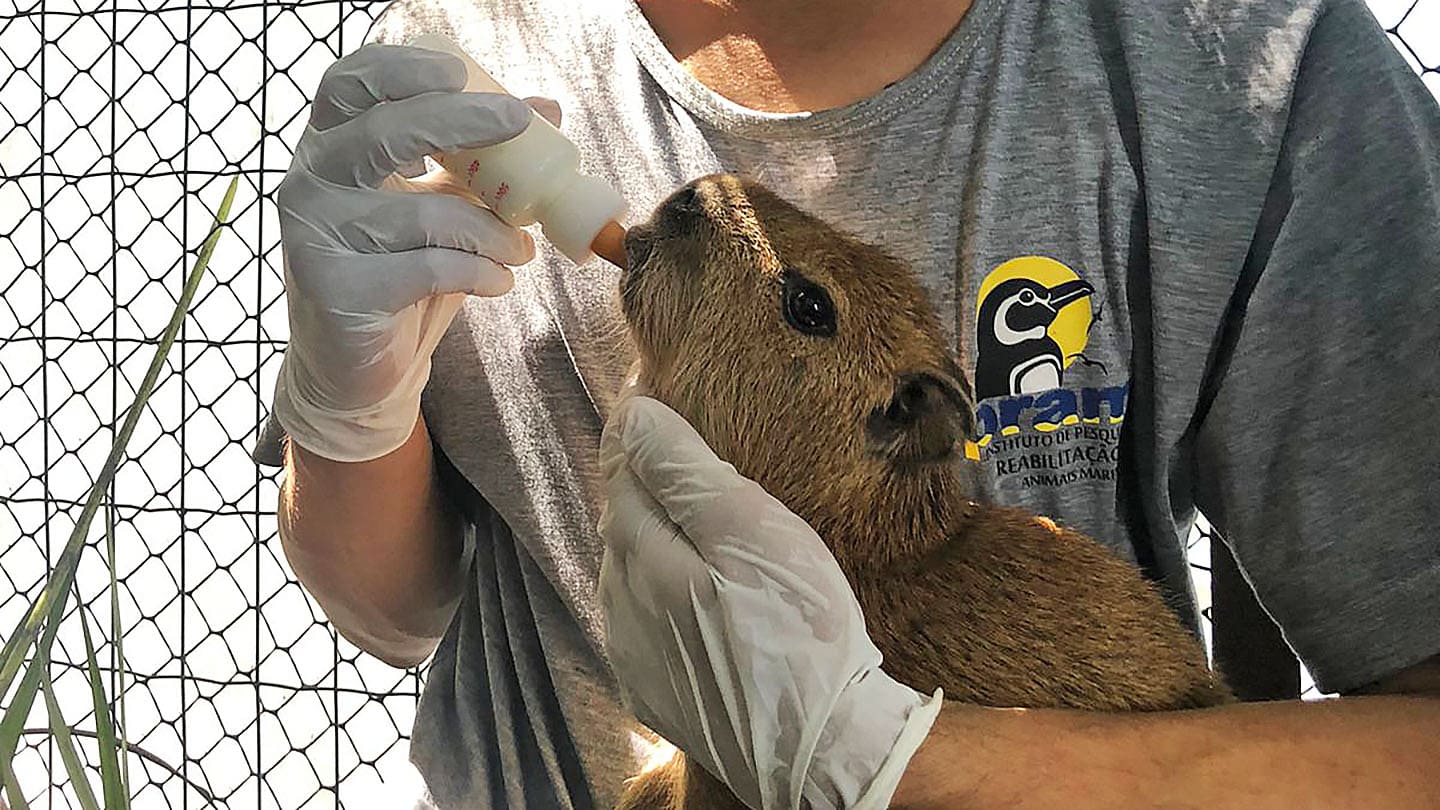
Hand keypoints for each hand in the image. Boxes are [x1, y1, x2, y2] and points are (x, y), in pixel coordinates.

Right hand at [273, 43, 537, 461]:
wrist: (358, 371)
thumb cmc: (398, 277)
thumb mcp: (440, 209)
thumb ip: (479, 161)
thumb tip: (547, 106)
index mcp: (328, 148)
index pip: (348, 83)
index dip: (400, 67)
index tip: (458, 69)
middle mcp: (309, 183)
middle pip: (383, 132)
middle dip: (460, 121)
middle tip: (521, 121)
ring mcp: (316, 237)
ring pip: (422, 213)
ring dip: (492, 229)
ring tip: (521, 248)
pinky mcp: (337, 290)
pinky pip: (426, 268)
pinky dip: (479, 271)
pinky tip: (500, 282)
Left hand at [597, 396, 943, 809]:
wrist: (822, 746)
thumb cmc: (799, 628)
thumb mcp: (751, 529)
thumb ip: (683, 471)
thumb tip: (631, 416)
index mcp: (640, 552)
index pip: (622, 466)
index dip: (638, 426)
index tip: (655, 388)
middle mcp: (619, 600)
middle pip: (622, 516)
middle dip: (643, 477)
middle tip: (681, 442)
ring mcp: (633, 650)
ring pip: (628, 568)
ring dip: (650, 533)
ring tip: (692, 512)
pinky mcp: (653, 689)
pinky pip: (641, 618)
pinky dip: (659, 588)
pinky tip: (695, 586)